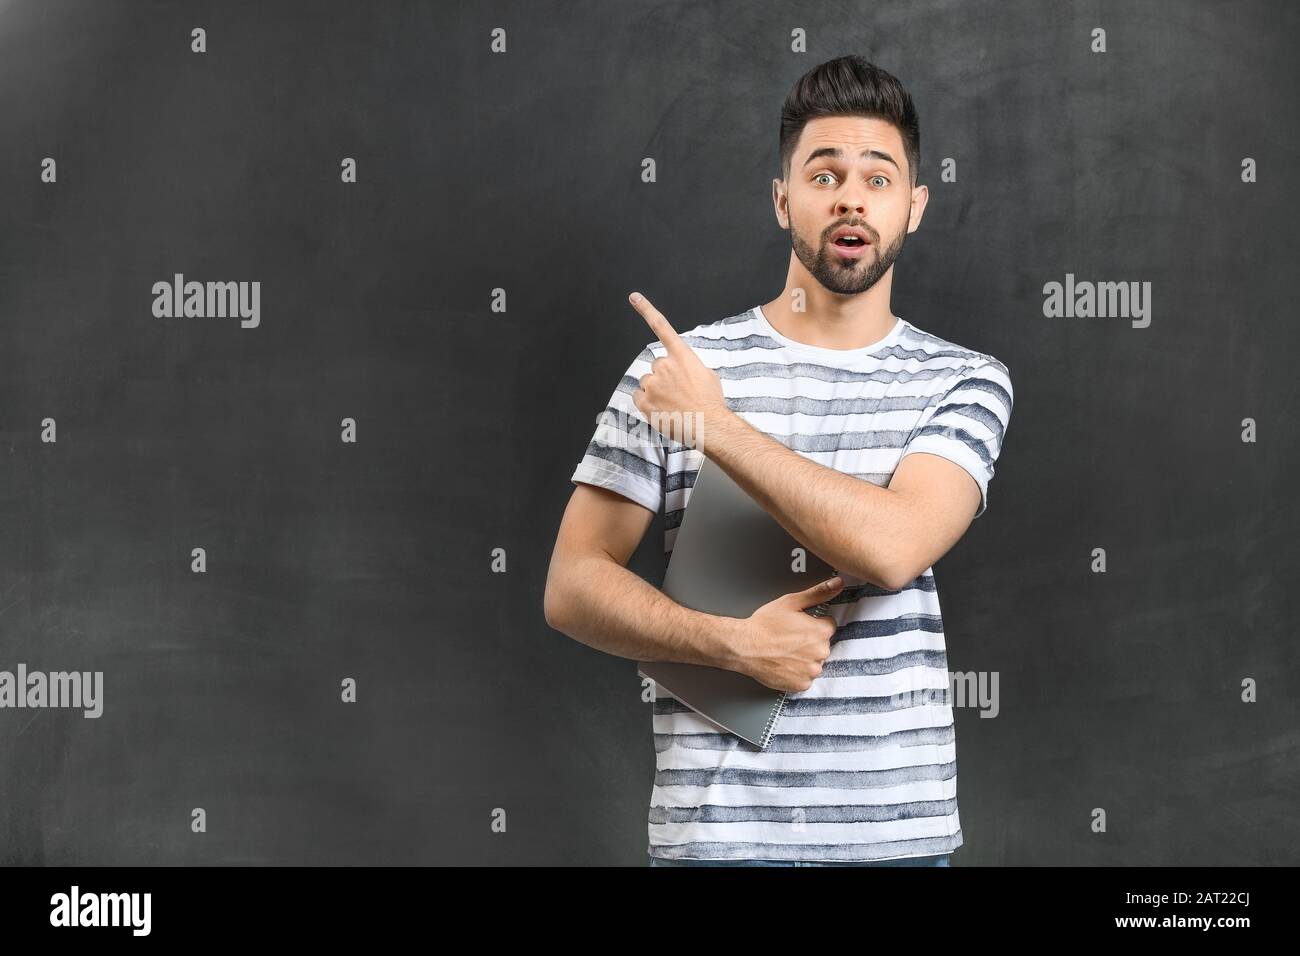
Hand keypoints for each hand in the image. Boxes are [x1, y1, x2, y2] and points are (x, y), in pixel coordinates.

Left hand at [627, 292, 727, 447]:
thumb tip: (683, 372)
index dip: (646, 310)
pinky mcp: (645, 401)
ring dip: (655, 391)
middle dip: (663, 378)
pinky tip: (662, 410)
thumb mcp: (707, 375)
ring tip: (672, 404)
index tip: (633, 297)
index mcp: (681, 355)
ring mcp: (653, 383)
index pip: (661, 327)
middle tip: (678, 392)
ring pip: (647, 383)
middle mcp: (664, 365)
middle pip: (656, 367)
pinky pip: (638, 398)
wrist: (708, 425)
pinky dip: (647, 404)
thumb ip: (689, 366)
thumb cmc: (711, 402)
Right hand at [729, 576, 844, 692]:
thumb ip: (818, 593)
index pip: (828, 626)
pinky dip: (797, 672)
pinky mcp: (801, 684)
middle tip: (788, 638)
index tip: (798, 626)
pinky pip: (805, 678)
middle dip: (809, 641)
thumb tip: (838, 583)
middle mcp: (821, 652)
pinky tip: (784, 663)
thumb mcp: (791, 602)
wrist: (744, 646)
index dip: (812, 624)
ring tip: (785, 651)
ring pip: (814, 662)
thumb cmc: (764, 625)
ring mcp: (811, 670)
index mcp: (822, 631)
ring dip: (804, 658)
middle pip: (822, 645)